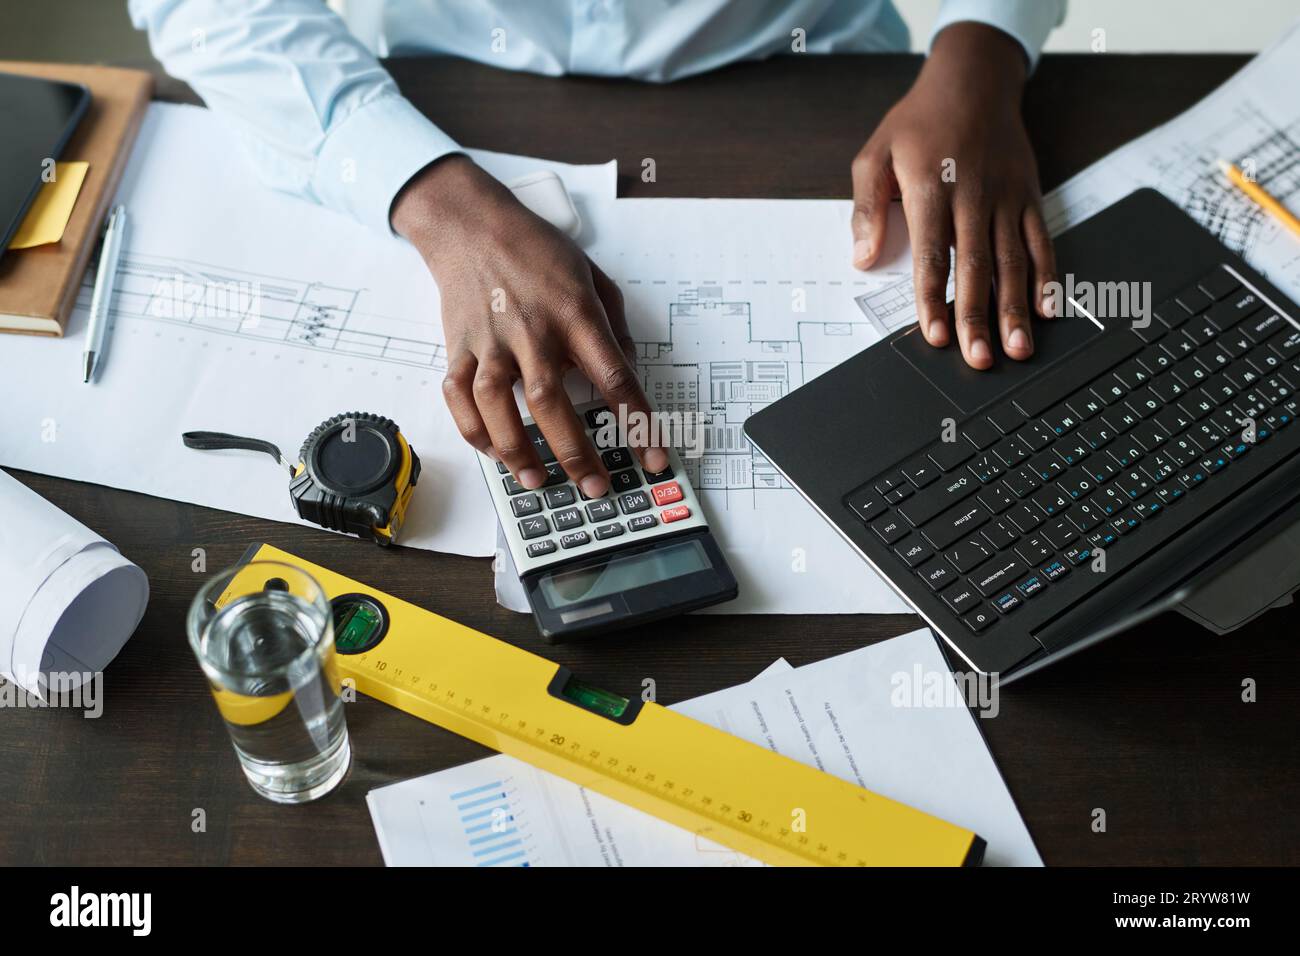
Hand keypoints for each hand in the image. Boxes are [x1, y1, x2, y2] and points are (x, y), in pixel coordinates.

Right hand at [392, 155, 667, 496]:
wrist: (471, 224)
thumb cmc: (535, 249)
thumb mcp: (592, 276)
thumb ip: (614, 325)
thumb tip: (626, 369)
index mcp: (575, 314)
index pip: (615, 377)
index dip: (638, 423)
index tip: (654, 458)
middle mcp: (532, 331)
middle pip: (553, 402)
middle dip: (576, 453)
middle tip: (596, 487)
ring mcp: (491, 342)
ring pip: (498, 406)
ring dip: (517, 450)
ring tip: (538, 479)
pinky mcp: (459, 348)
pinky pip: (460, 398)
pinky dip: (475, 431)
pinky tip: (495, 451)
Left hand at [850, 22, 1056, 368]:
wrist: (973, 80)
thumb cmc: (918, 122)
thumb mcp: (875, 154)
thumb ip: (867, 208)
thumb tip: (862, 258)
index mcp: (931, 190)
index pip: (932, 255)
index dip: (933, 298)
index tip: (935, 335)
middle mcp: (973, 197)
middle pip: (976, 267)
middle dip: (978, 317)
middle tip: (980, 359)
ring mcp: (1006, 197)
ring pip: (1013, 261)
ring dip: (1016, 308)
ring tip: (1018, 348)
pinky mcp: (1029, 196)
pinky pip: (1041, 241)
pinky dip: (1046, 276)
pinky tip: (1047, 308)